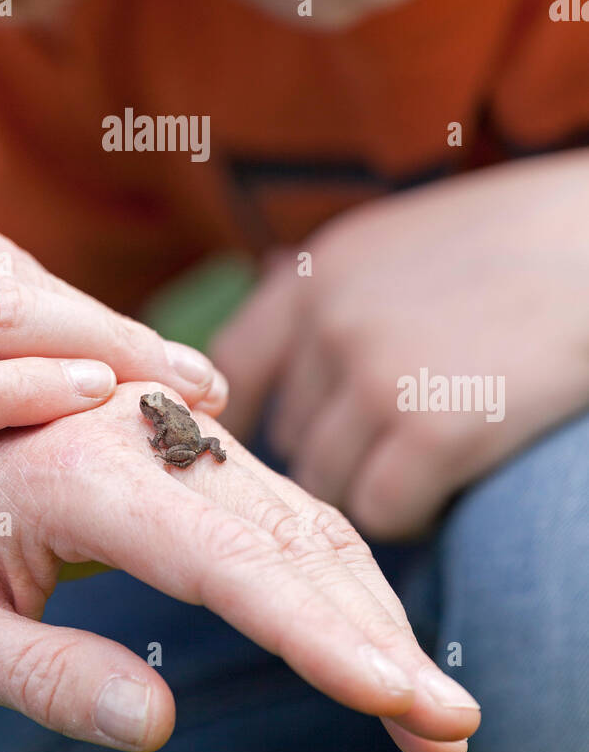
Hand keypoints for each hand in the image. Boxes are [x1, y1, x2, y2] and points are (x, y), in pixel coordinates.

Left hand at [0, 382, 479, 751]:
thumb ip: (38, 669)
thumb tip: (154, 721)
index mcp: (79, 471)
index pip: (224, 561)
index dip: (316, 636)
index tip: (393, 698)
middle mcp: (141, 434)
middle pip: (287, 538)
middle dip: (373, 636)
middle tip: (447, 728)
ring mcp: (166, 433)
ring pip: (297, 519)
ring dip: (368, 610)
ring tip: (426, 703)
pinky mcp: (177, 447)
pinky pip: (274, 507)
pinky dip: (331, 576)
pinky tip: (363, 631)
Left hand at [210, 151, 588, 538]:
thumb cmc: (518, 244)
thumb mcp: (401, 239)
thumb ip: (336, 285)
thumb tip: (273, 296)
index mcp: (318, 273)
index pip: (233, 366)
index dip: (250, 416)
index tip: (283, 444)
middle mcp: (329, 320)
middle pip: (289, 437)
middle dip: (337, 453)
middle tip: (397, 449)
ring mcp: (373, 374)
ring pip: (328, 484)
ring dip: (375, 488)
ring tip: (432, 463)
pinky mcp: (430, 428)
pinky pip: (381, 511)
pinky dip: (416, 513)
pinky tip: (454, 483)